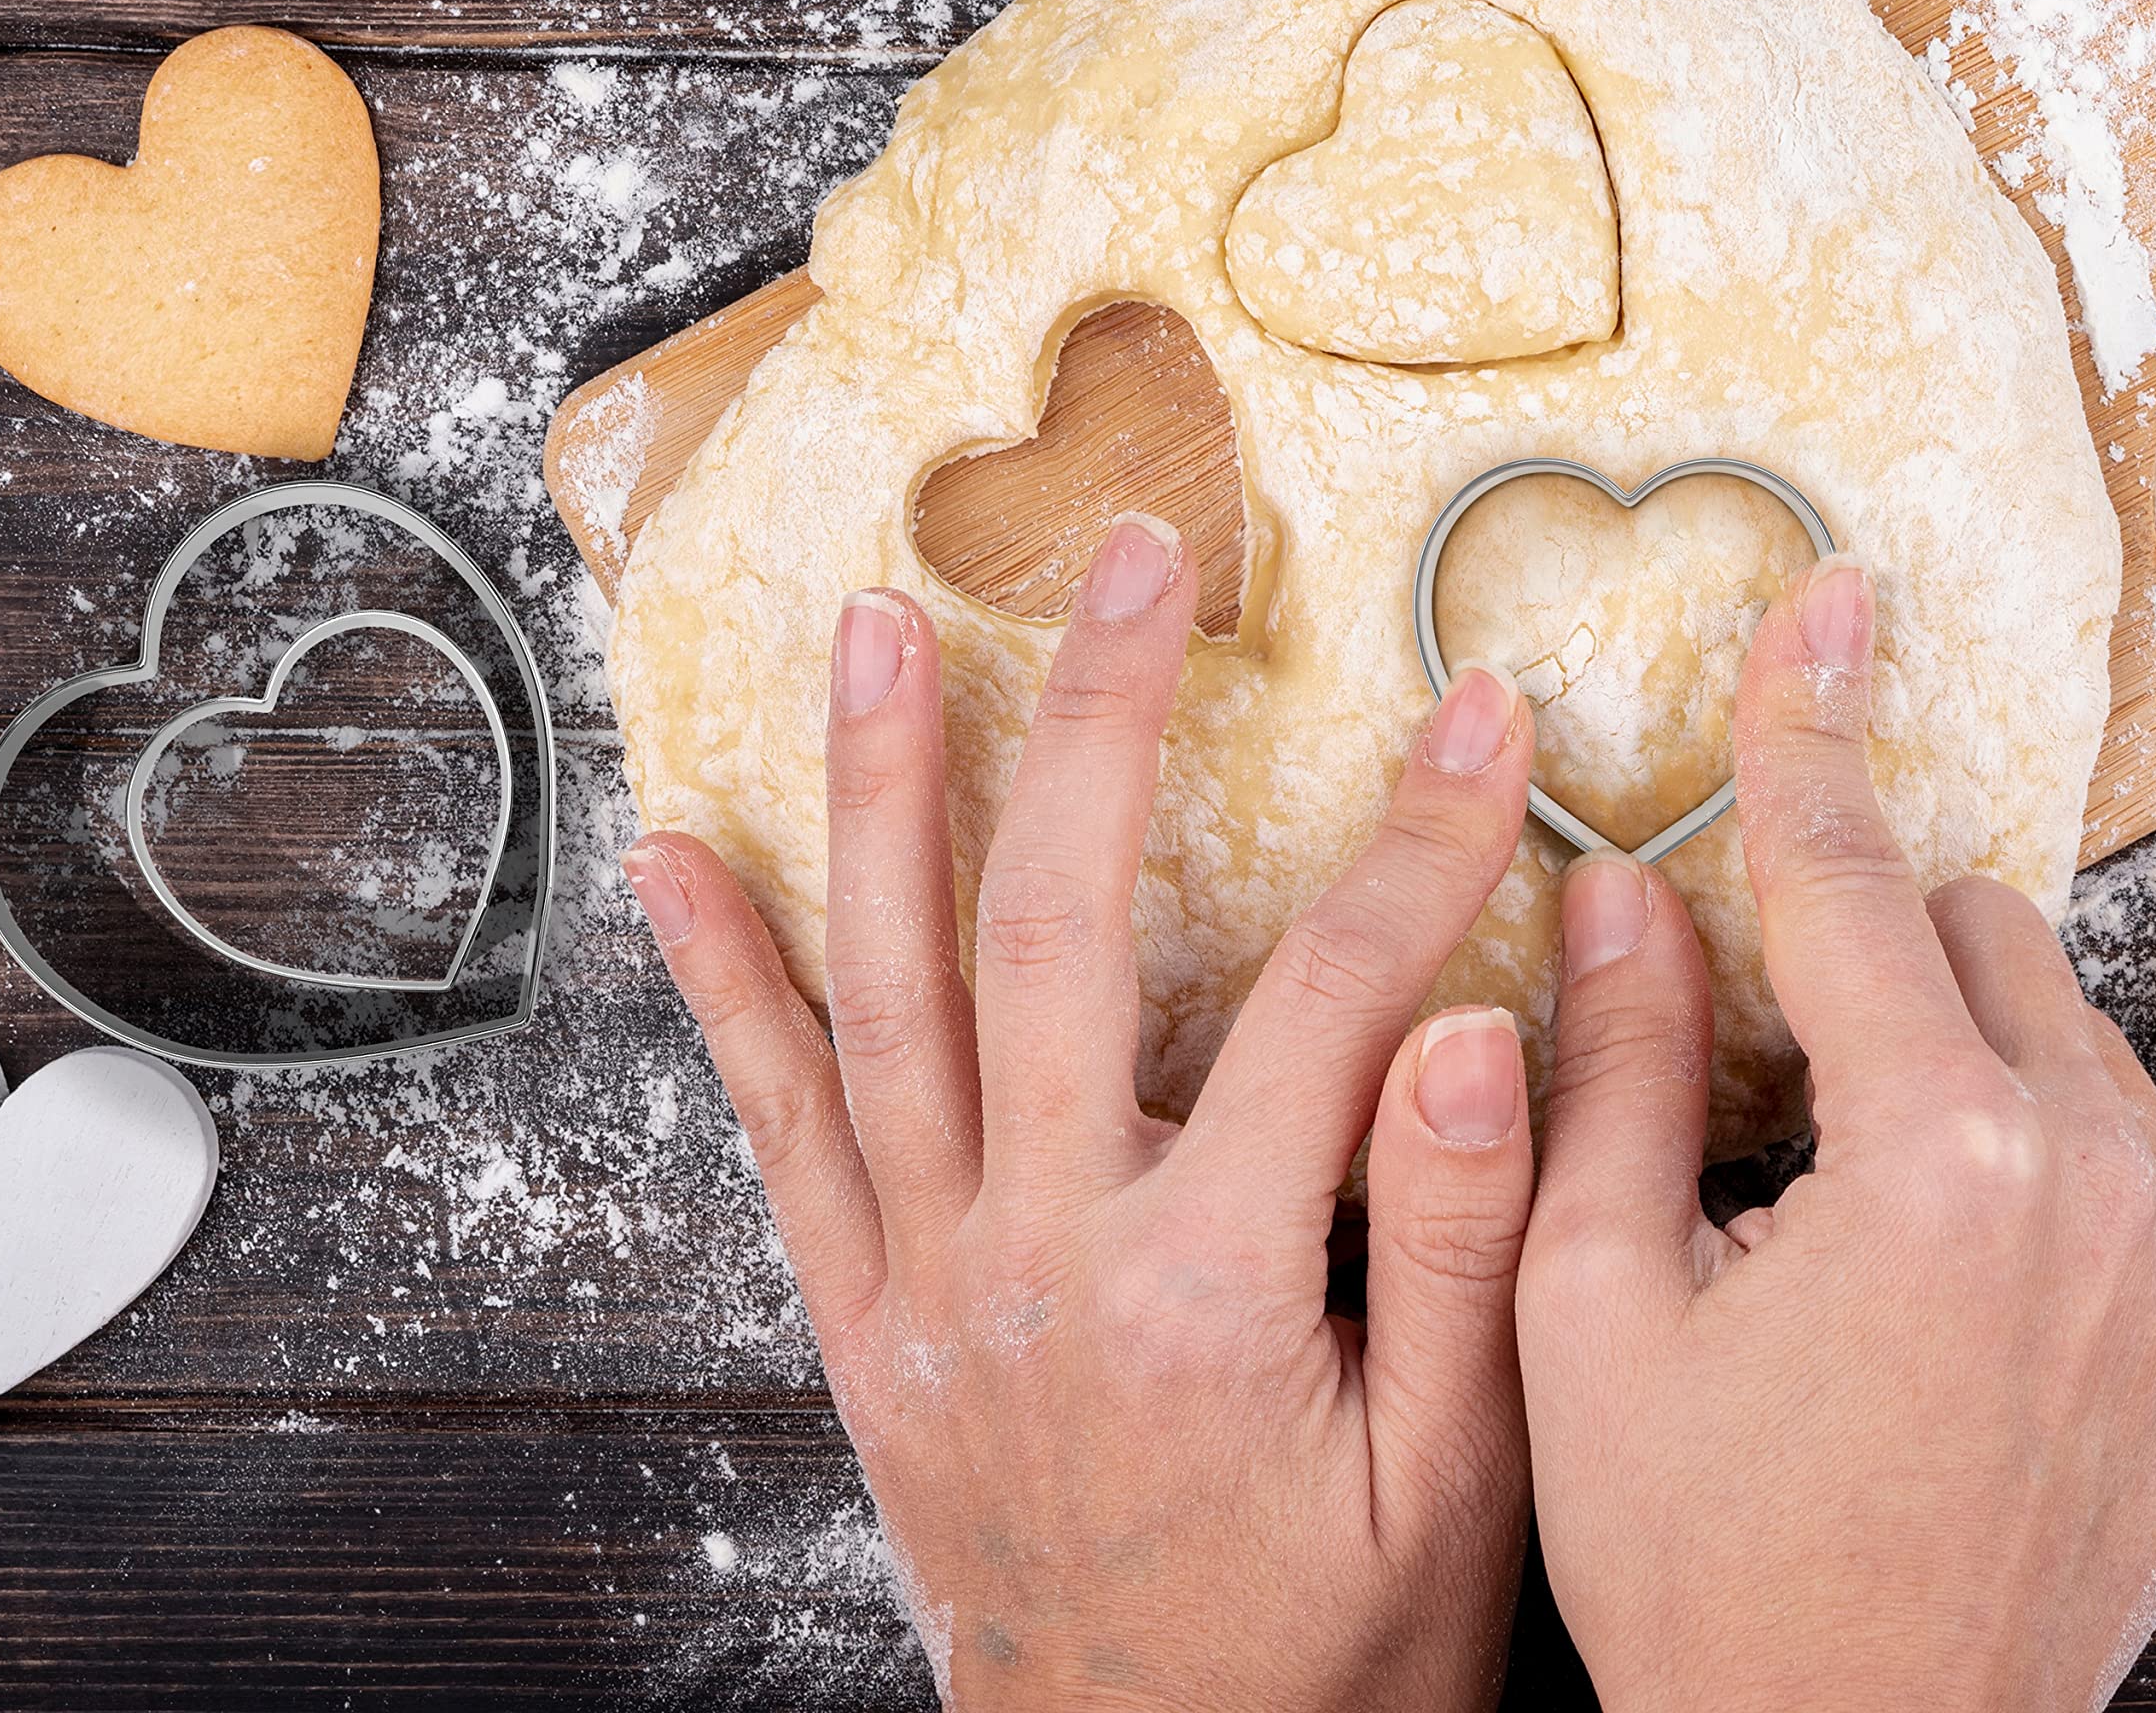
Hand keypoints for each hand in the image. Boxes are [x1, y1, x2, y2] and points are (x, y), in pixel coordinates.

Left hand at [624, 513, 1542, 1710]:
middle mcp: (1039, 1250)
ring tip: (877, 624)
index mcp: (1210, 1288)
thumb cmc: (1330, 1654)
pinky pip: (777, 1124)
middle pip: (1058, 924)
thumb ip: (1461, 1247)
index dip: (1421, 840)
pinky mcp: (864, 1307)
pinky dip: (724, 986)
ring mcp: (928, 1272)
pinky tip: (678, 864)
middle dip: (1099, 714)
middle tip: (1127, 554)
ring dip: (878, 789)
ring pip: (886, 988)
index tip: (1477, 716)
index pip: (1338, 999)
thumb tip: (1475, 1024)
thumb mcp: (1462, 1482)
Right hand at [1517, 555, 2155, 1712]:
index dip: (1807, 725)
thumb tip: (1624, 896)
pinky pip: (2125, 1167)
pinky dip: (2030, 1171)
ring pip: (2058, 1043)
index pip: (1846, 881)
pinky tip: (1942, 1294)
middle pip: (1975, 936)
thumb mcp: (1591, 1309)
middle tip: (1770, 1091)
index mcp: (1931, 1166)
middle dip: (1867, 959)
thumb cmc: (1702, 1560)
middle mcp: (2096, 1196)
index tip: (1825, 601)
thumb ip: (1616, 1070)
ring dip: (1949, 1062)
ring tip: (1851, 1215)